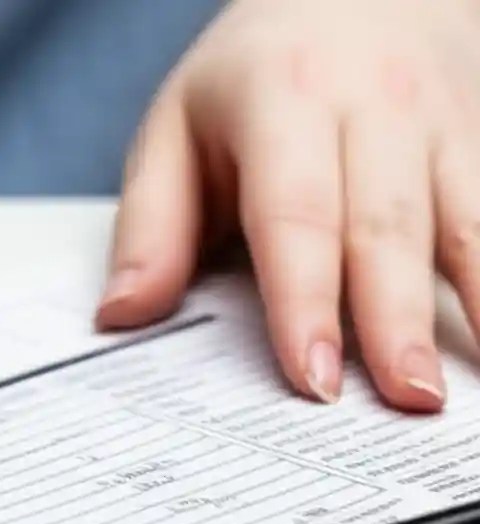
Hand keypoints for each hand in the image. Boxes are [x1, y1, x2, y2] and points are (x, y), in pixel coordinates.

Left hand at [99, 0, 479, 411]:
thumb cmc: (250, 78)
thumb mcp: (175, 129)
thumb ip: (150, 225)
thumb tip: (120, 316)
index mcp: (279, 103)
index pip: (292, 213)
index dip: (304, 299)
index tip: (311, 375)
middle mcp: (370, 108)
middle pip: (384, 226)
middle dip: (393, 321)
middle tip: (402, 402)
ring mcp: (438, 123)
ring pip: (463, 222)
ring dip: (474, 308)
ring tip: (457, 391)